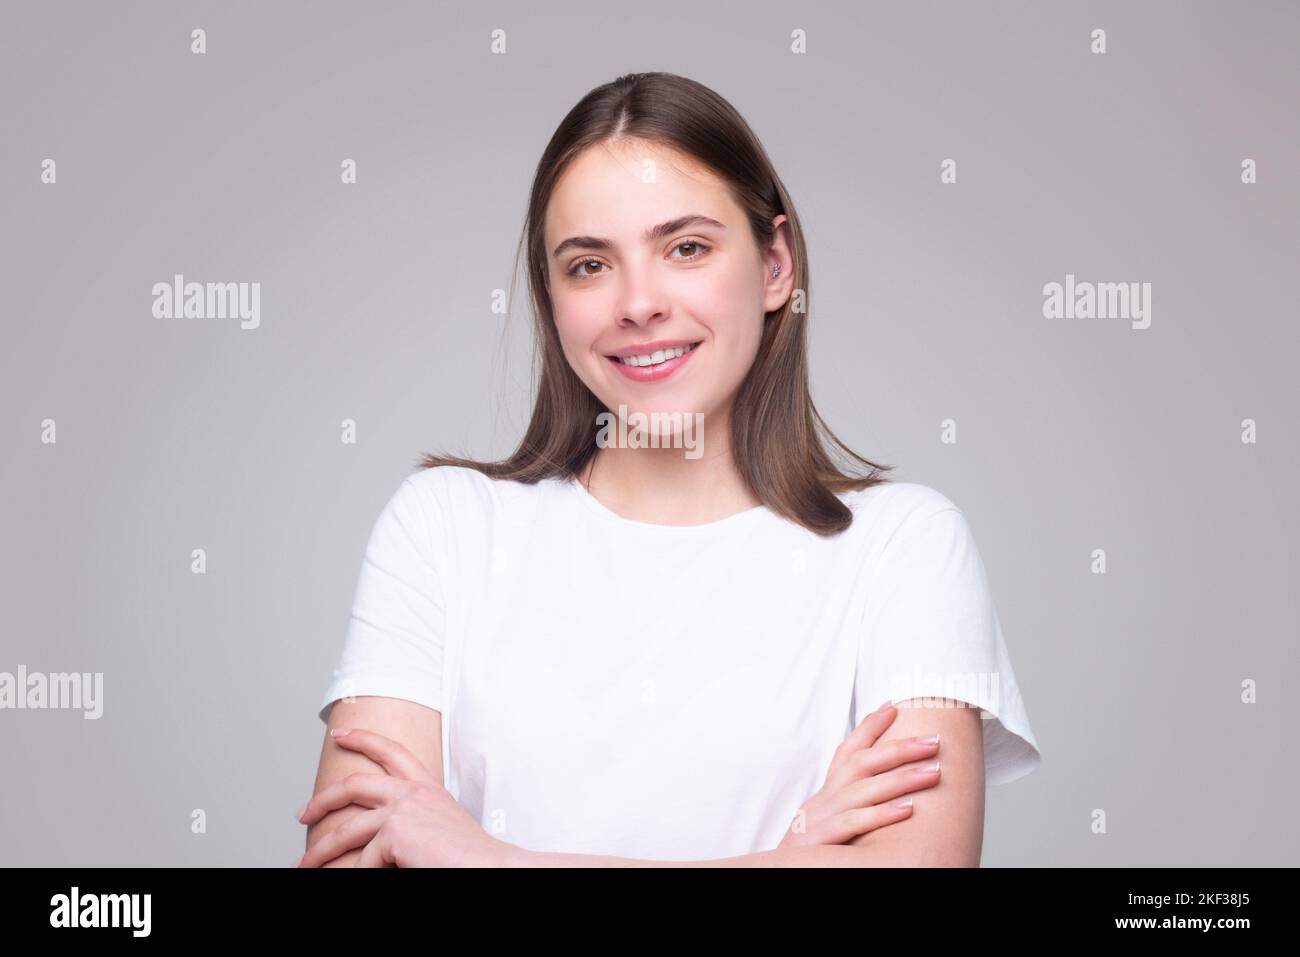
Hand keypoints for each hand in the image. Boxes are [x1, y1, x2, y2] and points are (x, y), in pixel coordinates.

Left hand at [295, 727, 521, 867]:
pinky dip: (360, 874)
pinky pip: (364, 862)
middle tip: (304, 812)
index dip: (363, 739)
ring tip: (306, 863)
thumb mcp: (437, 828)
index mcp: (427, 787)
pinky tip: (364, 879)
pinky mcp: (394, 833)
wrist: (490, 866)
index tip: (342, 734)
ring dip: (320, 850)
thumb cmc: (468, 856)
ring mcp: (402, 810)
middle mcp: (412, 792)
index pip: (391, 751)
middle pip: (355, 784)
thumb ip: (412, 822)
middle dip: (324, 799)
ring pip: (346, 828)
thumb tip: (381, 840)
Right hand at [778, 700, 940, 847]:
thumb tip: (888, 780)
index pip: (847, 750)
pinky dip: (881, 814)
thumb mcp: (830, 816)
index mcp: (827, 791)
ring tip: (933, 772)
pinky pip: (853, 824)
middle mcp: (823, 798)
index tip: (894, 706)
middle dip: (900, 749)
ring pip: (863, 790)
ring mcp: (820, 817)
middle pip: (861, 763)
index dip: (869, 727)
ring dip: (901, 779)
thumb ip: (854, 796)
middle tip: (934, 741)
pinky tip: (907, 809)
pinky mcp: (820, 839)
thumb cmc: (815, 847)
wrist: (781, 872)